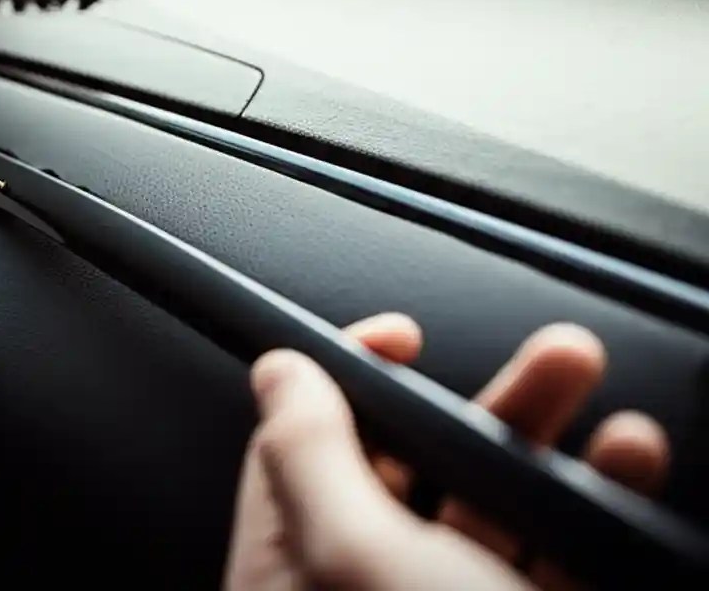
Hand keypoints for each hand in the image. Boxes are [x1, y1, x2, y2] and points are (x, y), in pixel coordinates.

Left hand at [224, 315, 668, 589]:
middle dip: (488, 403)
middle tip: (553, 361)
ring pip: (501, 508)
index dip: (345, 379)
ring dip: (558, 450)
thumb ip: (308, 459)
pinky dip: (600, 510)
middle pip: (419, 467)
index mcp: (300, 573)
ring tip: (604, 409)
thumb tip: (278, 372)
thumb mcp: (354, 566)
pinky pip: (563, 556)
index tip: (396, 338)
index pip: (302, 451)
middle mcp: (377, 590)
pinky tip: (627, 473)